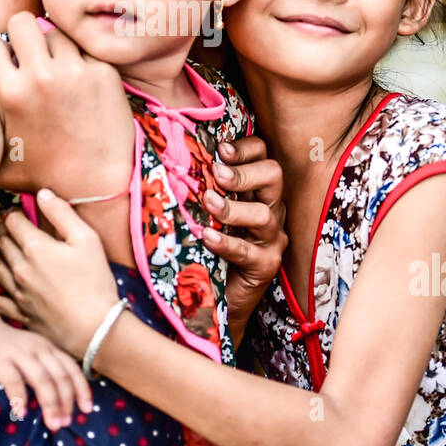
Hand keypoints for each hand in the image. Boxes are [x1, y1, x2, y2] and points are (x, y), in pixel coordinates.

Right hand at [0, 12, 132, 196]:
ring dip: (53, 46)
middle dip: (23, 34)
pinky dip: (79, 61)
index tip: (1, 59)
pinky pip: (83, 50)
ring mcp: (76, 71)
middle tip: (30, 53)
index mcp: (10, 94)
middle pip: (22, 21)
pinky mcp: (103, 72)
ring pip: (56, 32)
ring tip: (56, 69)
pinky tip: (80, 83)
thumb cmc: (44, 175)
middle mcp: (41, 77)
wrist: (98, 185)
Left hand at [0, 190, 121, 358]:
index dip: (10, 212)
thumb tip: (43, 194)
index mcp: (36, 247)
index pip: (14, 222)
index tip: (9, 208)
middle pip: (3, 242)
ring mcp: (18, 292)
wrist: (94, 328)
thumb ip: (62, 213)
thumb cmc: (95, 282)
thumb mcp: (87, 239)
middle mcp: (20, 268)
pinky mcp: (21, 312)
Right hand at [0, 316, 93, 429]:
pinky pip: (13, 381)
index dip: (82, 389)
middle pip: (59, 377)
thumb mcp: (32, 354)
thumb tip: (63, 398)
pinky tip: (21, 413)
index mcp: (47, 348)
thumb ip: (46, 370)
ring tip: (52, 423)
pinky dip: (20, 398)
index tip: (87, 409)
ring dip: (50, 404)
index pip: (71, 369)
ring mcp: (18, 354)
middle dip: (66, 402)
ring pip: (42, 379)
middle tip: (65, 423)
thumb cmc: (6, 348)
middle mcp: (37, 349)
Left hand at [199, 136, 287, 334]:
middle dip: (244, 172)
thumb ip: (200, 186)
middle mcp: (270, 208)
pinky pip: (249, 251)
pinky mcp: (267, 265)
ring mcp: (271, 238)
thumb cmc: (205, 247)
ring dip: (233, 207)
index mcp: (256, 189)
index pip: (263, 156)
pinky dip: (227, 242)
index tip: (220, 149)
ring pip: (264, 213)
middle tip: (217, 173)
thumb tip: (172, 159)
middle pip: (273, 175)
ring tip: (208, 203)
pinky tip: (207, 237)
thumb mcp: (203, 210)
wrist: (214, 297)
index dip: (246, 148)